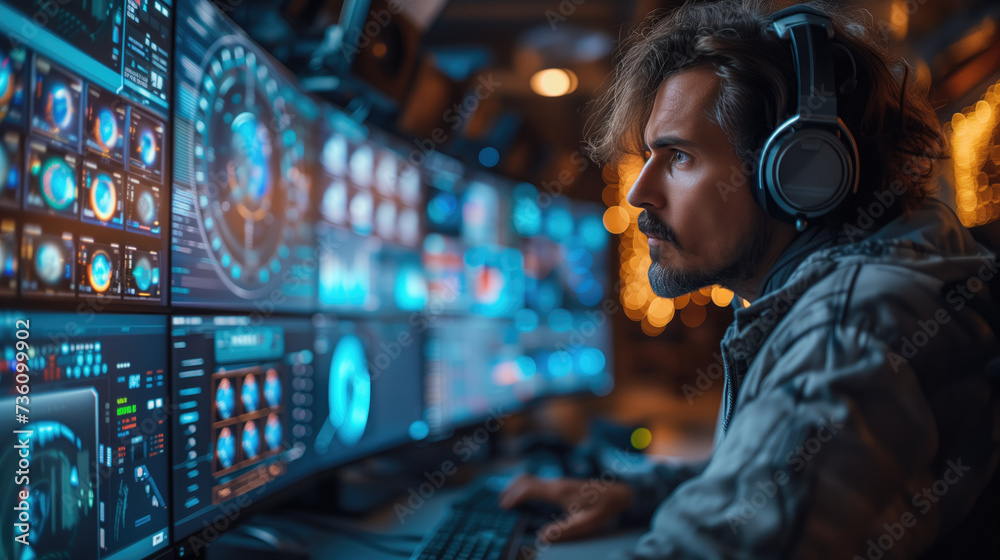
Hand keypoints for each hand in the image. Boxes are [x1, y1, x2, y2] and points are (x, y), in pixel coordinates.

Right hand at [498, 474, 632, 542]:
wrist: (618, 493)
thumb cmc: (602, 509)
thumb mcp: (585, 524)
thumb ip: (564, 530)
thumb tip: (541, 537)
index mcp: (558, 491)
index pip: (529, 488)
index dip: (514, 496)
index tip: (503, 506)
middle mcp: (556, 483)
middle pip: (526, 481)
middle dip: (511, 490)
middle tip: (501, 504)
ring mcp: (558, 482)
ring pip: (531, 479)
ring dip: (518, 487)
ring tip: (508, 500)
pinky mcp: (561, 484)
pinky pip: (538, 482)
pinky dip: (526, 487)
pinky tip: (526, 497)